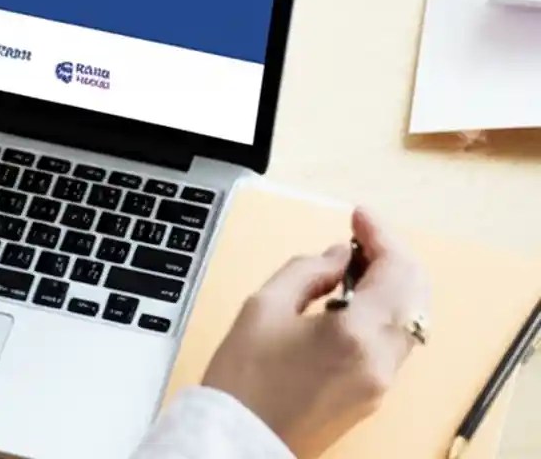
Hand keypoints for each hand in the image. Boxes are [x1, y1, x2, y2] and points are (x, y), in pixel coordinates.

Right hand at [202, 209, 430, 456]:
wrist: (239, 441)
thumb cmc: (243, 381)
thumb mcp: (263, 307)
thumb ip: (306, 270)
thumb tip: (337, 256)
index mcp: (357, 335)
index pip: (395, 269)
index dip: (379, 234)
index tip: (359, 216)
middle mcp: (380, 361)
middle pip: (415, 293)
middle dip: (391, 257)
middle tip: (357, 238)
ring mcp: (381, 383)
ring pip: (409, 319)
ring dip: (389, 285)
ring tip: (350, 268)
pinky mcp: (372, 396)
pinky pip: (393, 342)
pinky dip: (382, 312)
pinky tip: (349, 302)